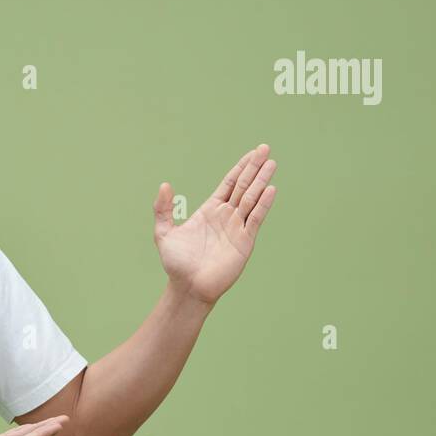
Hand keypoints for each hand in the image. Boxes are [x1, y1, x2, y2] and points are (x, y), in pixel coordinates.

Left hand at [153, 143, 277, 306]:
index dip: (240, 168)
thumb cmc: (176, 263)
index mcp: (210, 211)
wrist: (188, 286)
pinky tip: (270, 189)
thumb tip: (164, 185)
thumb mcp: (164, 232)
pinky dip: (263, 204)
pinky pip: (255, 219)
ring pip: (252, 199)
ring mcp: (237, 228)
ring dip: (261, 180)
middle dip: (254, 167)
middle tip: (266, 148)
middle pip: (243, 186)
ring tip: (272, 163)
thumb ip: (163, 209)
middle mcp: (226, 216)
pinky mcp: (244, 241)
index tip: (252, 153)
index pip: (229, 184)